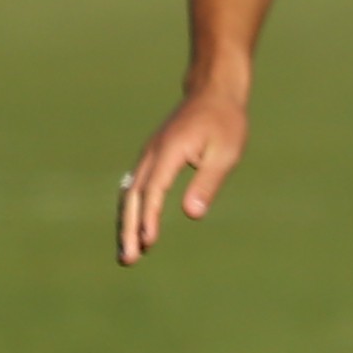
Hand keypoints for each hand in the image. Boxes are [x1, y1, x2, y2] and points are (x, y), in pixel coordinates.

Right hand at [118, 87, 250, 265]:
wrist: (212, 92)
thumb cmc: (225, 123)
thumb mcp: (225, 152)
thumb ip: (208, 182)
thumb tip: (192, 213)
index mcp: (169, 151)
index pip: (153, 189)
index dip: (149, 217)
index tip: (148, 241)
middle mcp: (152, 153)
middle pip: (133, 196)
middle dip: (129, 228)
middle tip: (128, 259)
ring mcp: (148, 155)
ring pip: (130, 193)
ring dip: (127, 223)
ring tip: (128, 254)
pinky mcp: (151, 157)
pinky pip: (135, 187)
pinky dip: (133, 210)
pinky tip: (134, 230)